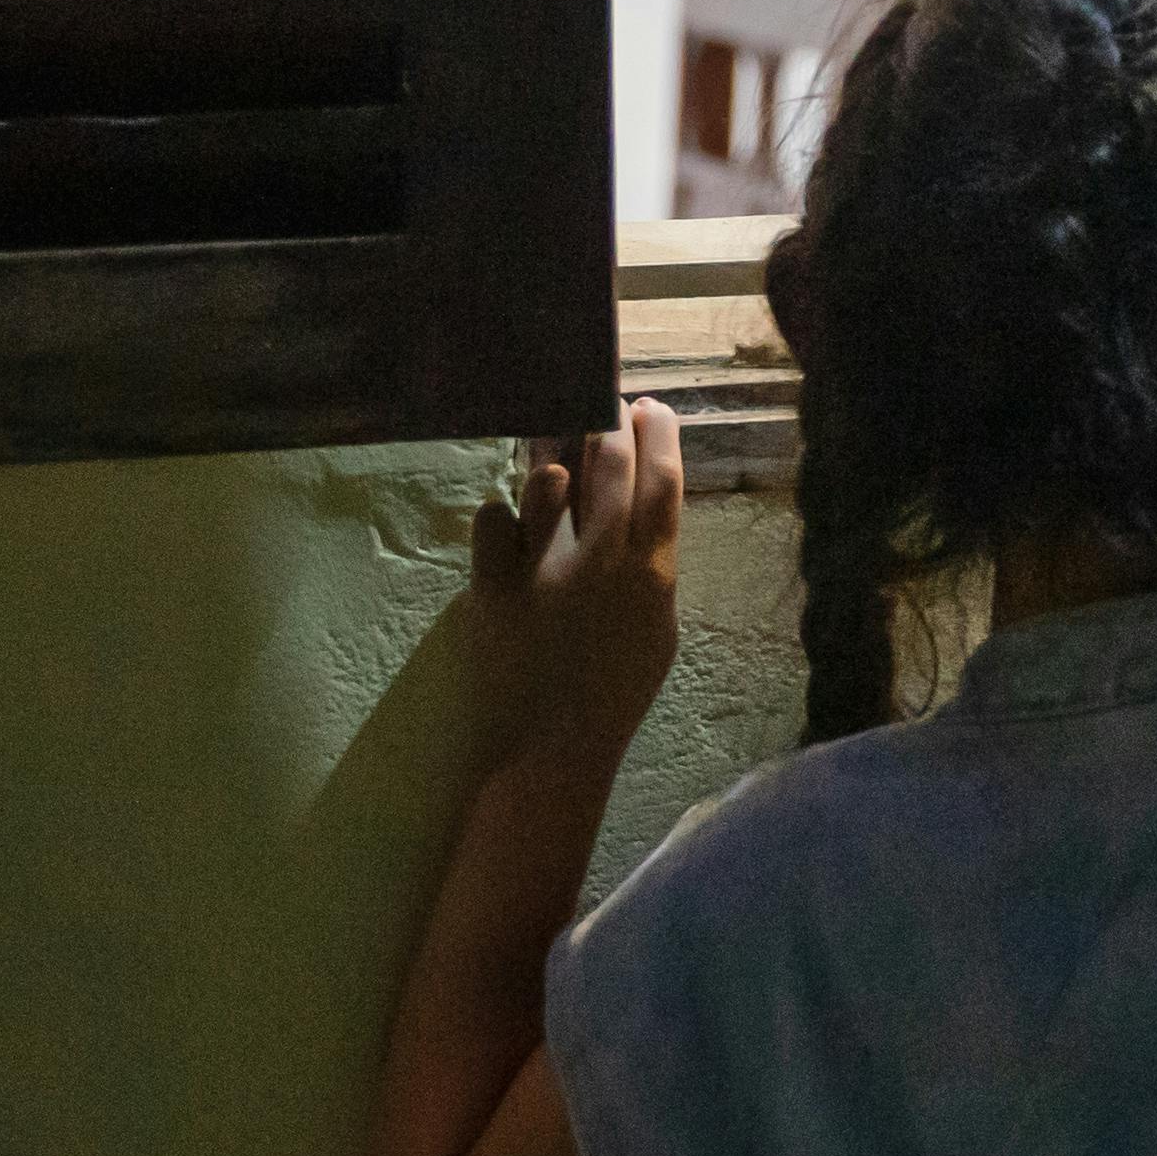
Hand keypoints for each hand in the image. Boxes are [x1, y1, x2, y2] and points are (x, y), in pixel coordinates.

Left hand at [465, 404, 683, 768]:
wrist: (554, 747)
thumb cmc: (611, 694)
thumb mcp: (655, 632)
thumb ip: (651, 573)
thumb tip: (645, 521)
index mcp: (652, 575)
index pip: (665, 485)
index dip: (659, 438)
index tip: (649, 409)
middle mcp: (605, 563)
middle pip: (612, 469)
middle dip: (607, 426)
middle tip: (599, 408)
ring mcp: (548, 573)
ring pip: (549, 482)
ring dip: (549, 461)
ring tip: (549, 457)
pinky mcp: (497, 587)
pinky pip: (491, 520)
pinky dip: (496, 514)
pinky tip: (502, 524)